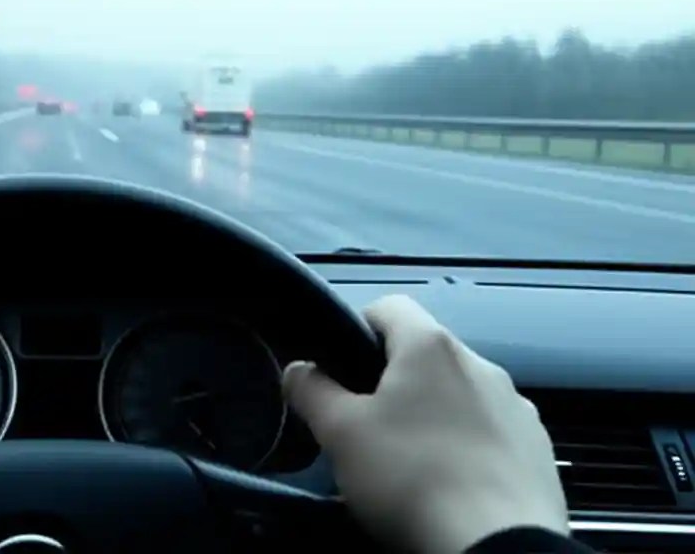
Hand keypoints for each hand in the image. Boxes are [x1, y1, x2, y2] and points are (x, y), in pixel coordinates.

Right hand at [282, 295, 567, 553]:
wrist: (495, 546)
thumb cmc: (411, 478)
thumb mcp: (339, 433)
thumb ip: (311, 390)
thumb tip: (299, 370)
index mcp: (431, 346)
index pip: (387, 307)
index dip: (356, 329)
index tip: (339, 370)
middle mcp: (481, 364)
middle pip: (424, 356)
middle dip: (393, 383)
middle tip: (366, 427)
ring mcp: (517, 407)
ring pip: (459, 395)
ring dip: (434, 415)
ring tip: (410, 463)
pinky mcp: (538, 448)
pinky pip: (491, 432)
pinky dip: (468, 447)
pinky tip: (452, 484)